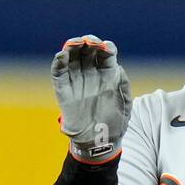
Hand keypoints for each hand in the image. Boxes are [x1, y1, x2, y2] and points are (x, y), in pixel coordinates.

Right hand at [50, 34, 131, 162]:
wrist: (99, 143)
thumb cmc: (116, 124)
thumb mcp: (125, 105)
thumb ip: (123, 86)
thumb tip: (118, 68)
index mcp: (109, 75)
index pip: (106, 55)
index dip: (106, 47)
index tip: (106, 46)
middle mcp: (92, 74)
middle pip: (88, 51)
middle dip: (89, 42)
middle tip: (89, 41)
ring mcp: (77, 79)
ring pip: (72, 57)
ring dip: (72, 46)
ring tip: (74, 42)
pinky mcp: (63, 88)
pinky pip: (59, 71)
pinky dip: (58, 61)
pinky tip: (62, 55)